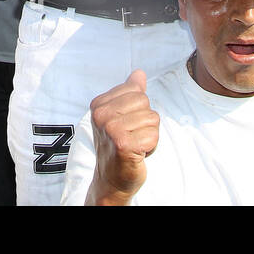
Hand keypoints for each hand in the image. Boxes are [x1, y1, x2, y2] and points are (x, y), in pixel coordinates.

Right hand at [89, 69, 158, 204]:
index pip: (137, 91)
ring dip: (149, 136)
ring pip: (152, 119)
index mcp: (99, 104)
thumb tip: (139, 73)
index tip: (126, 125)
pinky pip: (154, 136)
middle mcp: (102, 115)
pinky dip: (151, 147)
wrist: (111, 179)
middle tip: (131, 137)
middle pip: (145, 103)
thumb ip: (129, 93)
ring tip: (134, 145)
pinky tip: (137, 154)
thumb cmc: (118, 145)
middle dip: (145, 122)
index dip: (138, 110)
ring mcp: (111, 129)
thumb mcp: (120, 116)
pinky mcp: (123, 145)